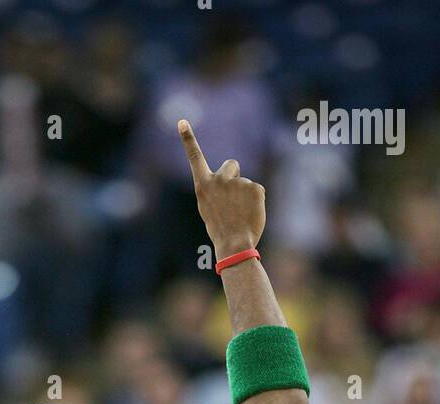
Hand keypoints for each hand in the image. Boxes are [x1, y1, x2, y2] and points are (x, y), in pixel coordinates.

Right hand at [178, 119, 265, 261]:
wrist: (234, 245)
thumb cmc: (220, 230)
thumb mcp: (209, 208)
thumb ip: (214, 190)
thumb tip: (228, 183)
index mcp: (203, 186)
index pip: (195, 157)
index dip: (188, 139)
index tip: (182, 122)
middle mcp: (218, 180)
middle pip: (231, 165)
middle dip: (235, 176)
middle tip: (233, 200)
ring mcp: (237, 182)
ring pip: (245, 182)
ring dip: (245, 194)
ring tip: (240, 213)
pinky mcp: (254, 187)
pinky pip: (257, 190)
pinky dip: (256, 201)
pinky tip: (250, 213)